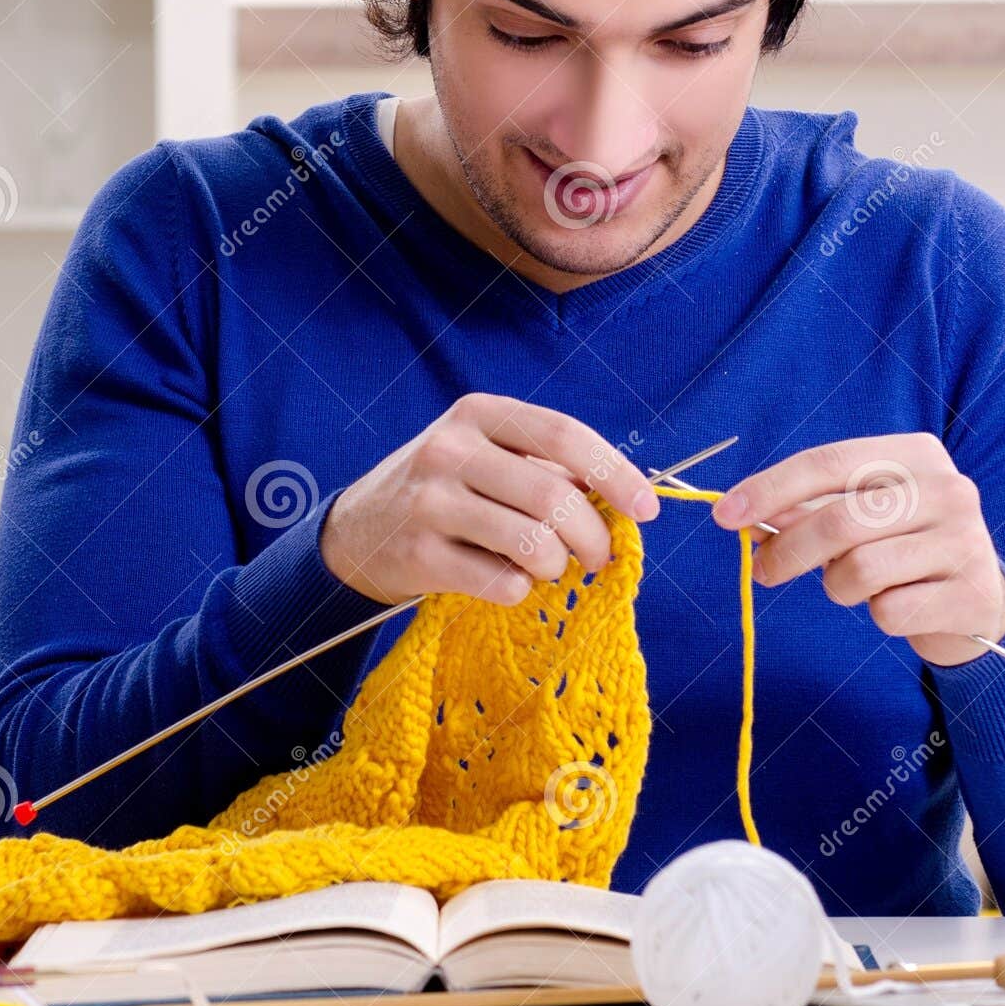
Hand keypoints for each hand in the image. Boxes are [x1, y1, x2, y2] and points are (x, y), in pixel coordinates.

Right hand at [319, 393, 657, 606]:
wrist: (357, 531)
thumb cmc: (445, 491)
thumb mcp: (488, 458)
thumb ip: (548, 469)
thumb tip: (623, 501)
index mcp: (479, 415)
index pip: (564, 435)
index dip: (616, 473)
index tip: (647, 509)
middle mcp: (450, 450)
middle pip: (554, 497)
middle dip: (594, 537)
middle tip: (598, 558)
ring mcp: (430, 502)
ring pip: (532, 543)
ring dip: (556, 567)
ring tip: (548, 569)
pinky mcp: (418, 554)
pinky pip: (500, 583)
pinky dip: (519, 590)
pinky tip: (506, 581)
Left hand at [711, 433, 1004, 665]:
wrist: (975, 600)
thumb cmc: (900, 546)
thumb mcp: (857, 515)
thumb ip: (806, 510)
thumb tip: (745, 517)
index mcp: (915, 454)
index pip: (828, 461)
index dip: (770, 488)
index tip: (725, 515)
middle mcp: (948, 488)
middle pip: (838, 519)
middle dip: (787, 551)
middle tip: (762, 571)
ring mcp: (966, 540)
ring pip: (860, 571)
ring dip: (837, 588)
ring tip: (851, 586)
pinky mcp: (972, 594)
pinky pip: (890, 612)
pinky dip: (877, 615)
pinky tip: (898, 605)